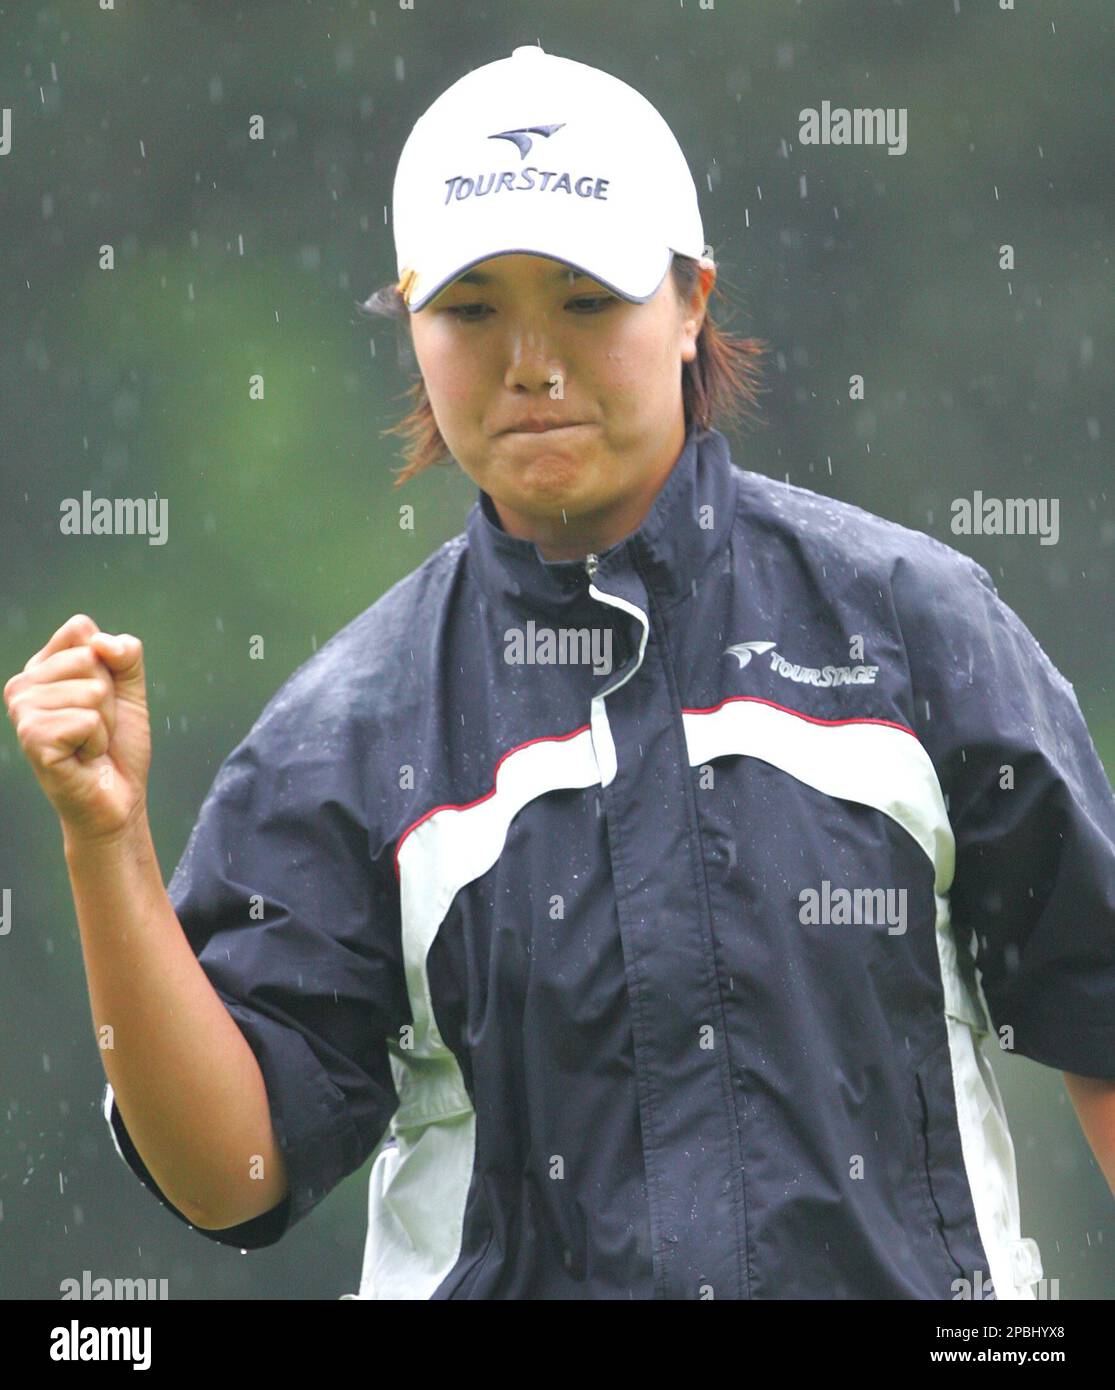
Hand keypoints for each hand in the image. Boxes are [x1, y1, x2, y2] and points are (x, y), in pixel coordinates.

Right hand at [4, 613, 151, 845]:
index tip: (102, 698)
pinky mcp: (32, 737)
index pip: (80, 629)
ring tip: (89, 744)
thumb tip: (102, 643)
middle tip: (96, 727)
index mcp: (42, 667)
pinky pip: (88, 720)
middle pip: (89, 658)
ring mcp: (23, 711)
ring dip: (104, 723)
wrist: (117, 797)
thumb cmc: (118, 745)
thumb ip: (126, 654)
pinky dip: (98, 741)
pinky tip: (83, 757)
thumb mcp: (129, 689)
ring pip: (93, 690)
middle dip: (109, 697)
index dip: (109, 663)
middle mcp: (23, 685)